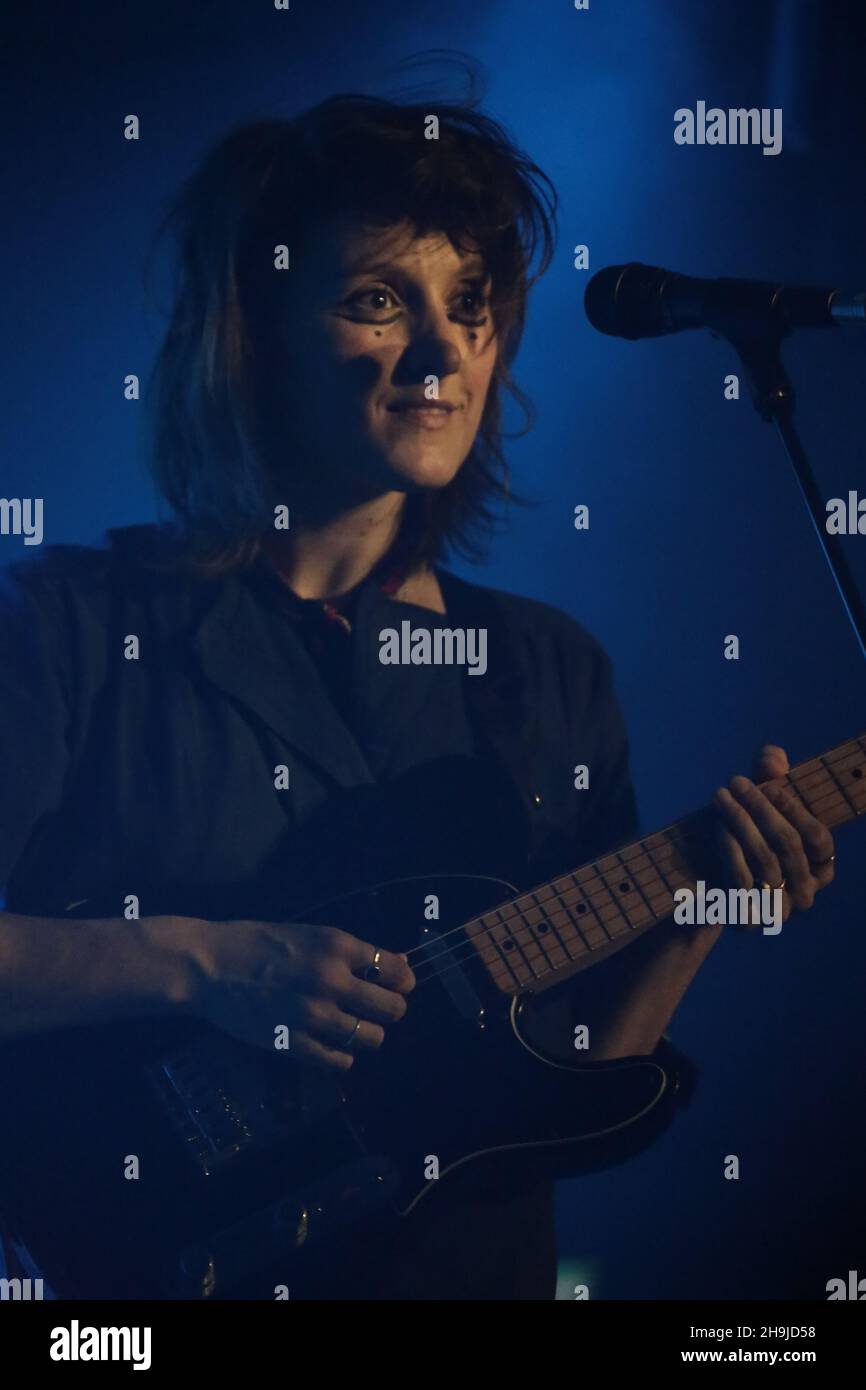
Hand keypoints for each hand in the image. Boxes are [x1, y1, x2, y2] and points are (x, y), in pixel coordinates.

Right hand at [168, 917, 414, 1070]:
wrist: (209, 966)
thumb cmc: (259, 943)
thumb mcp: (310, 934)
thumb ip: (352, 952)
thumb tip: (398, 963)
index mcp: (337, 946)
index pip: (397, 971)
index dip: (402, 981)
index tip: (396, 985)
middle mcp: (331, 980)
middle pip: (393, 1009)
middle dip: (390, 1010)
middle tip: (375, 1009)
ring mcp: (313, 1015)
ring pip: (372, 1038)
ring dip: (368, 1035)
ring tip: (353, 1028)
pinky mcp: (293, 1043)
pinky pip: (340, 1061)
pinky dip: (343, 1056)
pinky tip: (331, 1044)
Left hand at [712, 743, 835, 926]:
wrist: (704, 888)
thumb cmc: (743, 837)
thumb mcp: (759, 804)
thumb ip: (770, 776)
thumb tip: (773, 758)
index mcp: (820, 869)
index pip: (819, 839)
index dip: (795, 809)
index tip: (769, 784)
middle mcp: (805, 894)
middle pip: (789, 844)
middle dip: (761, 807)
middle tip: (735, 782)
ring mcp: (778, 911)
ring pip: (765, 859)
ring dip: (740, 821)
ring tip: (721, 797)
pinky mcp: (748, 921)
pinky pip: (741, 880)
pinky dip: (729, 848)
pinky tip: (717, 826)